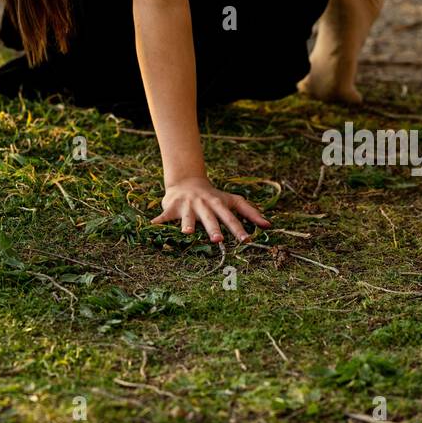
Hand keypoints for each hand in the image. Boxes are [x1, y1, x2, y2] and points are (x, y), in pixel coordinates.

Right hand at [152, 176, 270, 243]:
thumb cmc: (213, 196)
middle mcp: (204, 205)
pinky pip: (164, 216)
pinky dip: (158, 221)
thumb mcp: (232, 200)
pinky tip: (152, 226)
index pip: (231, 218)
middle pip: (210, 218)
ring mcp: (187, 206)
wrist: (187, 181)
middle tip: (218, 241)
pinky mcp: (172, 207)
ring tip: (186, 233)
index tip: (247, 240)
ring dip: (187, 224)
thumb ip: (251, 212)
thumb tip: (269, 225)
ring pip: (187, 217)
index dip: (239, 229)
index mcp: (219, 204)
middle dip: (213, 228)